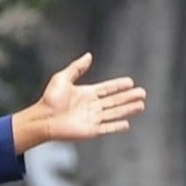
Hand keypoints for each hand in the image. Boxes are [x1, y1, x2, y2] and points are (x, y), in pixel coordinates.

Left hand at [13, 52, 146, 152]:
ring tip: (141, 105)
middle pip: (114, 100)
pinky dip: (116, 126)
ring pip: (114, 113)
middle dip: (129, 97)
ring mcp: (92, 119)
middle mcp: (91, 106)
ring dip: (128, 109)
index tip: (130, 82)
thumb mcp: (62, 78)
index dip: (118, 85)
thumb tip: (89, 55)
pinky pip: (107, 127)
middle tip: (142, 93)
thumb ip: (76, 68)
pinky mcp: (90, 130)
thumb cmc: (49, 99)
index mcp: (87, 93)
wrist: (42, 118)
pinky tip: (127, 123)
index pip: (107, 88)